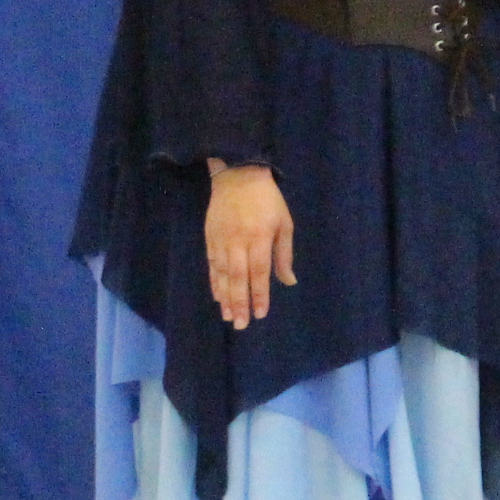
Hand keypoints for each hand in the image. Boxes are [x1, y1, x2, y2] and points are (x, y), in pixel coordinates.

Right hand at [205, 161, 295, 328]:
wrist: (238, 175)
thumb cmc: (267, 200)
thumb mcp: (283, 223)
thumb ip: (284, 254)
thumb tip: (289, 281)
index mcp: (259, 237)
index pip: (259, 272)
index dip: (259, 294)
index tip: (260, 314)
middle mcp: (238, 242)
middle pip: (238, 277)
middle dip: (239, 302)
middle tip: (240, 325)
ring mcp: (221, 240)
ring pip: (222, 274)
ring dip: (225, 297)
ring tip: (228, 316)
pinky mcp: (210, 237)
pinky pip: (212, 264)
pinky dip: (214, 282)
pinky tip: (218, 296)